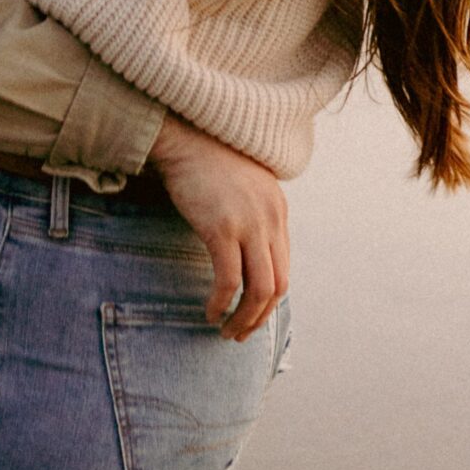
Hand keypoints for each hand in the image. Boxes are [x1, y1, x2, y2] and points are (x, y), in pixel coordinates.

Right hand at [147, 112, 289, 339]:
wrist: (186, 135)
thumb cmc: (206, 160)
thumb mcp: (244, 187)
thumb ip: (252, 215)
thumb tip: (244, 249)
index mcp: (278, 210)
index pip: (283, 269)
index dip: (268, 299)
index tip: (250, 314)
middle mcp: (271, 219)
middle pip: (278, 285)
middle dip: (259, 317)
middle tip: (239, 334)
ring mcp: (248, 224)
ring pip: (259, 289)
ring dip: (244, 319)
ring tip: (226, 332)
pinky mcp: (221, 228)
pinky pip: (229, 280)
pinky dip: (222, 303)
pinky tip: (210, 312)